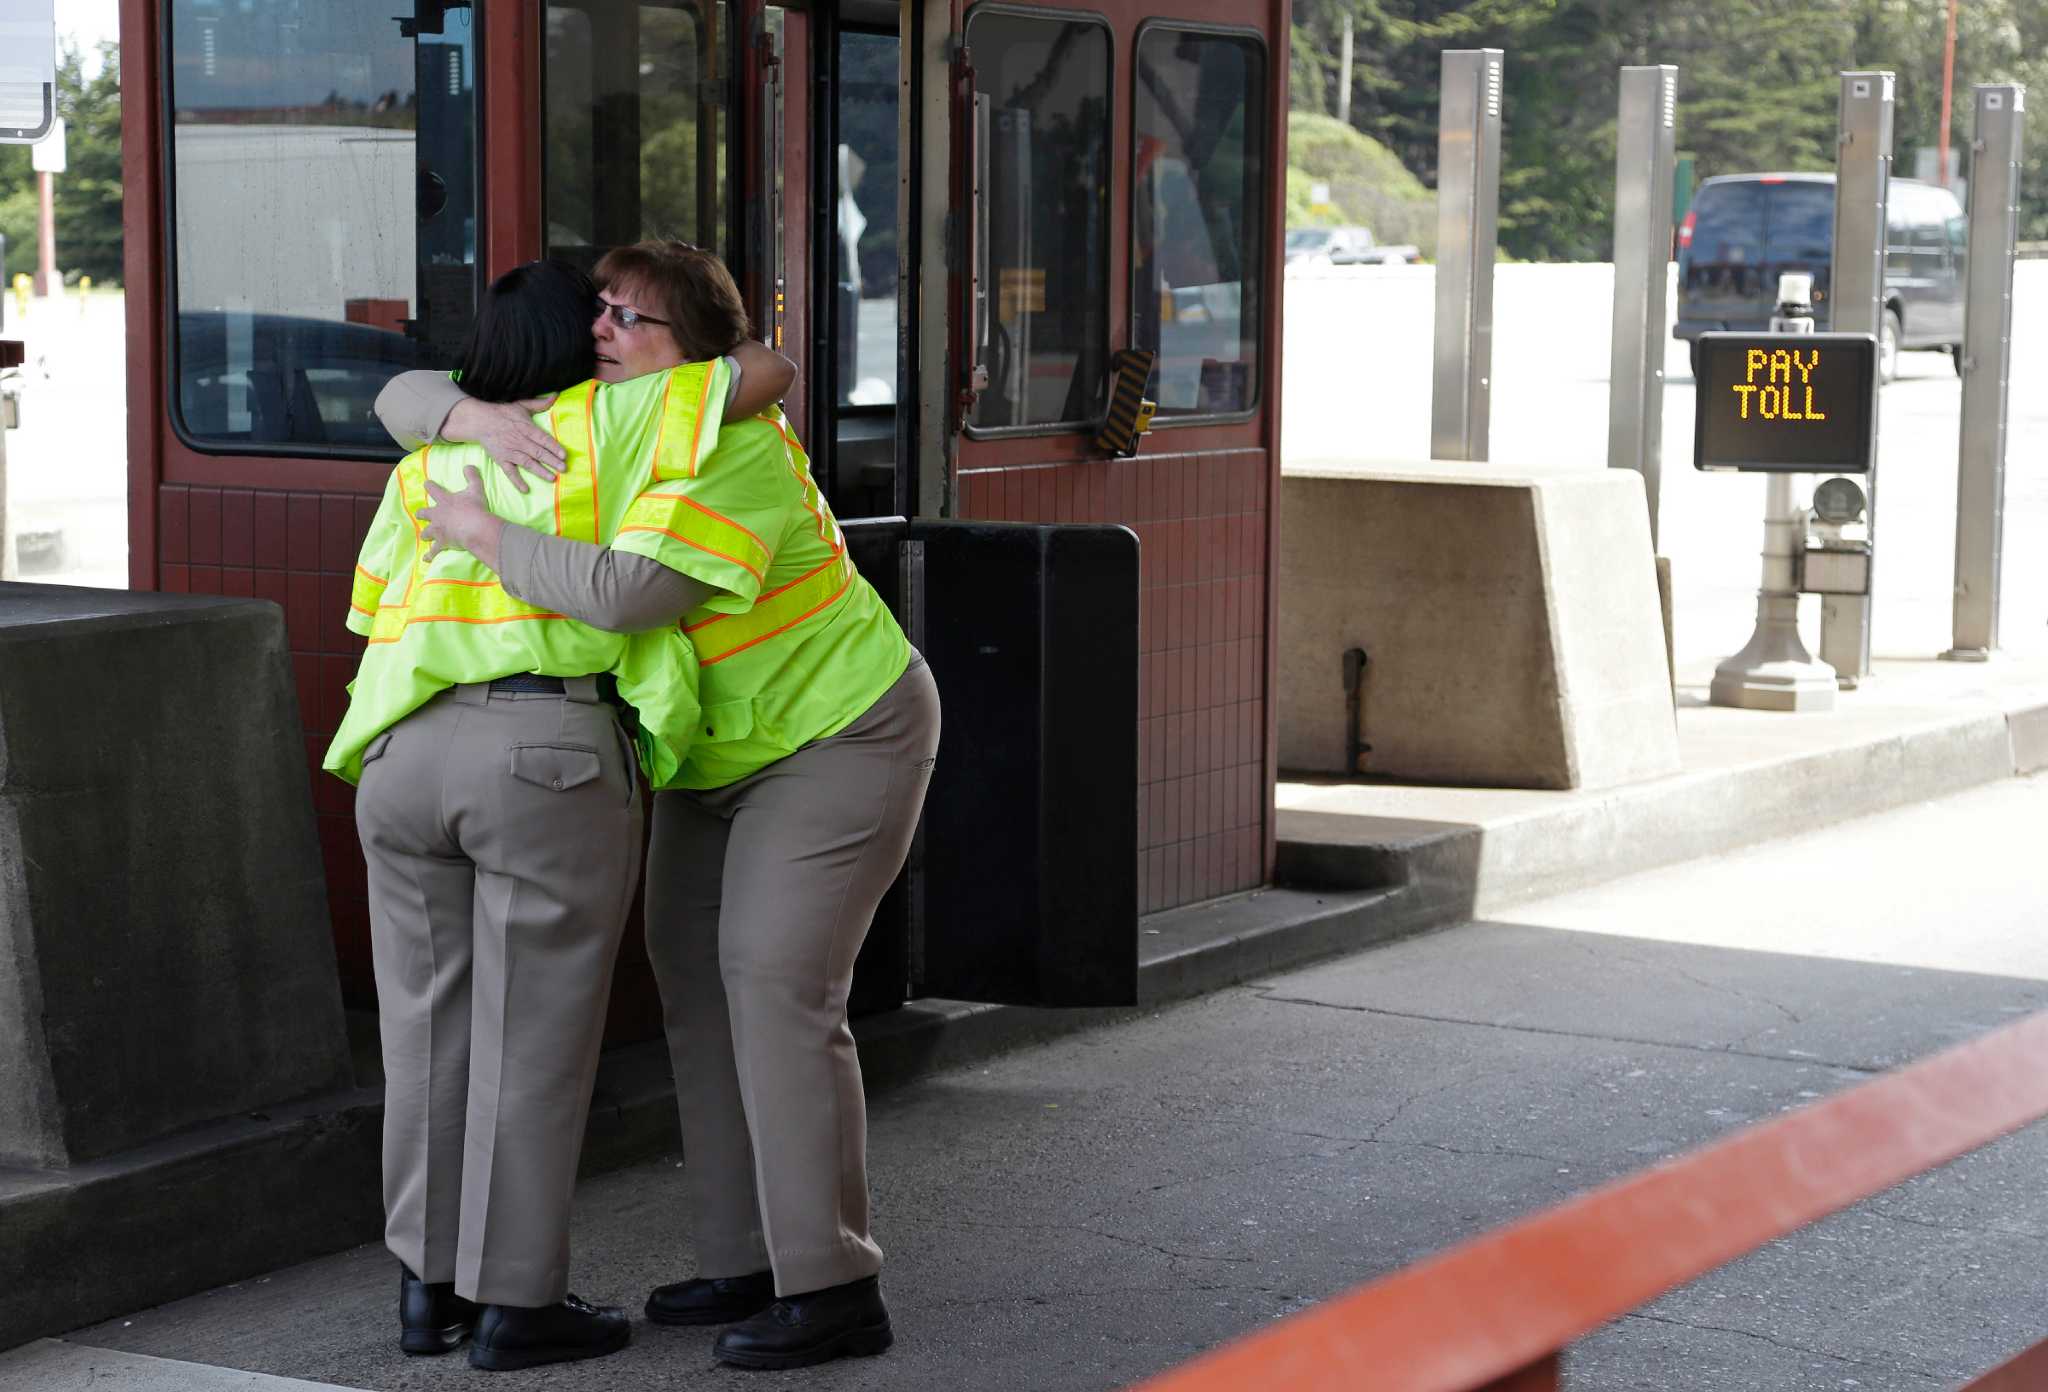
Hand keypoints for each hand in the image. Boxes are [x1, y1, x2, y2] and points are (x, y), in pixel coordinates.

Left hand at [420, 465, 507, 570]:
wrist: (474, 527)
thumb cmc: (475, 508)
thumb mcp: (476, 489)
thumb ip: (472, 476)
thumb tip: (469, 465)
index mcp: (444, 501)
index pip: (434, 490)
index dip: (430, 486)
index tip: (426, 483)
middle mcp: (437, 515)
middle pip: (424, 513)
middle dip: (422, 513)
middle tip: (421, 513)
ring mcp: (438, 530)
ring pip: (426, 533)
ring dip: (425, 534)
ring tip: (424, 536)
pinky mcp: (442, 543)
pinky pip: (433, 551)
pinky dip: (429, 555)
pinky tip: (426, 559)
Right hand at [443, 396, 563, 492]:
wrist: (479, 420)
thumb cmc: (503, 412)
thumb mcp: (521, 405)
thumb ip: (539, 403)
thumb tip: (555, 395)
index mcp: (526, 428)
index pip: (543, 439)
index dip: (554, 447)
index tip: (564, 454)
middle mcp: (519, 441)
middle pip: (538, 452)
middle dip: (552, 461)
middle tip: (564, 469)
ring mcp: (510, 451)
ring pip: (527, 463)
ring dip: (540, 471)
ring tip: (552, 478)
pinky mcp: (501, 459)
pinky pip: (510, 472)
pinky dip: (517, 481)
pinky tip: (526, 489)